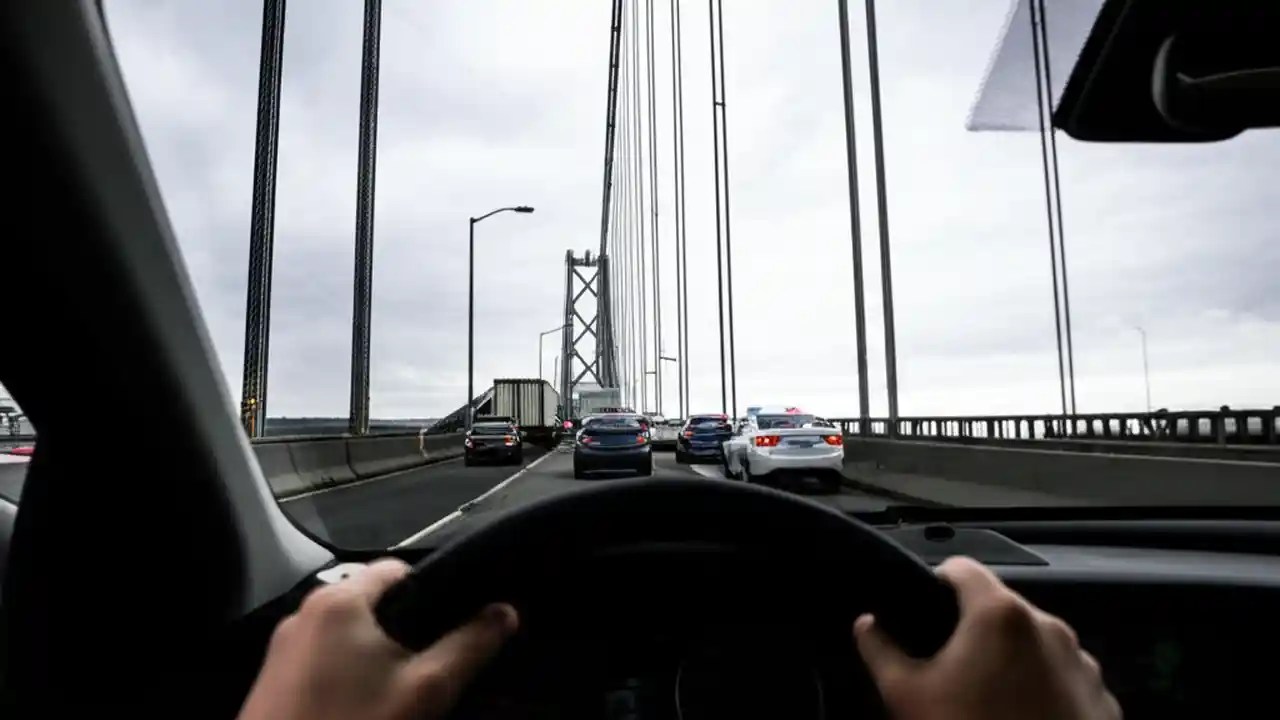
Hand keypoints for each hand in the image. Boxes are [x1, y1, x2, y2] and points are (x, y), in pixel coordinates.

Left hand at [237, 558, 517, 719]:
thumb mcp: (425, 690)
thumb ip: (470, 645)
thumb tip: (504, 613)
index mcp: (338, 601)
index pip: (399, 569)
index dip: (434, 591)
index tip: (455, 625)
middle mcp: (303, 613)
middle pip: (372, 603)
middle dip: (405, 630)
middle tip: (430, 667)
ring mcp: (282, 648)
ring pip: (347, 635)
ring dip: (376, 656)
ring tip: (398, 691)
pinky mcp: (273, 680)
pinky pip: (323, 659)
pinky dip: (347, 674)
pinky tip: (362, 707)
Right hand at [854, 556, 1120, 719]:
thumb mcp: (906, 696)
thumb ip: (881, 650)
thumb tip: (867, 624)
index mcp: (1000, 615)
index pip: (961, 568)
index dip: (937, 585)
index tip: (926, 614)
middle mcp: (1050, 627)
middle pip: (1001, 609)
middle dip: (976, 632)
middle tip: (953, 673)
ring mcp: (1083, 665)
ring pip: (1036, 645)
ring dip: (1013, 661)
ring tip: (990, 703)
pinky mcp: (1102, 701)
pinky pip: (1065, 680)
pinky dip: (1045, 690)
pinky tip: (1024, 719)